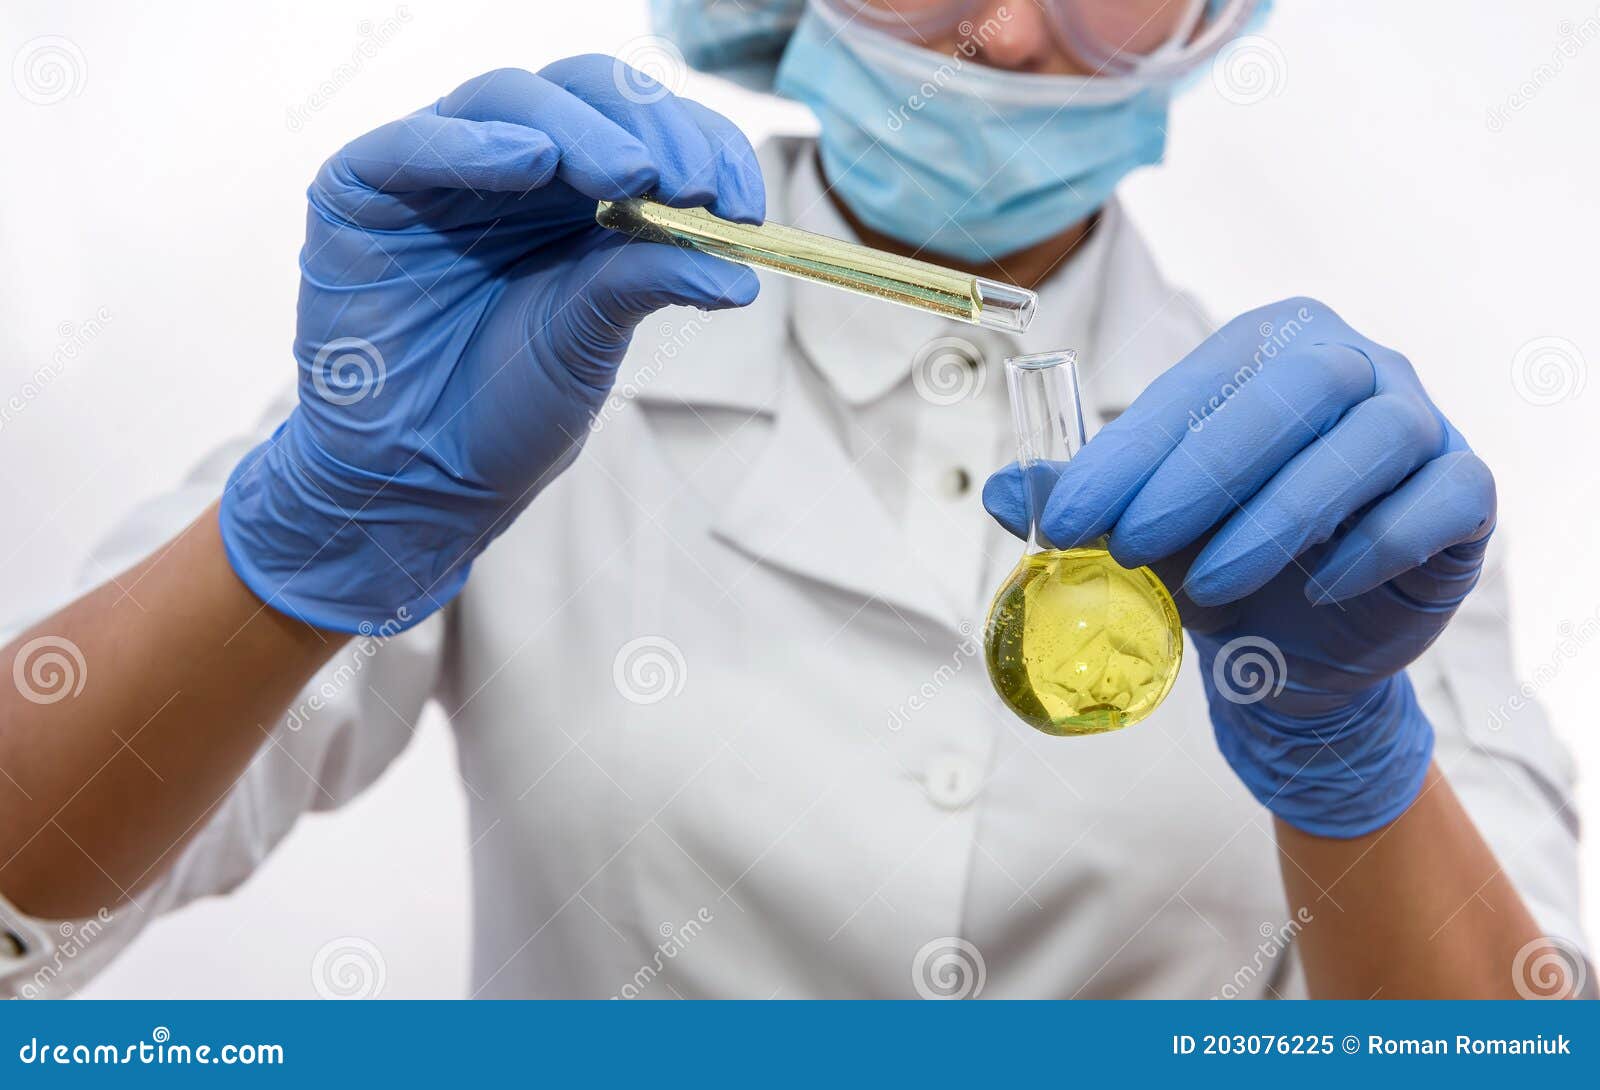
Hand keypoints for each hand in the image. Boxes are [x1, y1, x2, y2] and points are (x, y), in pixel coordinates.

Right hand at [220, 60, 763, 632]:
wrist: (420, 475)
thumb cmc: (505, 405)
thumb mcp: (594, 336)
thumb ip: (651, 279)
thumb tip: (742, 272)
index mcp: (575, 192)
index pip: (643, 128)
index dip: (699, 145)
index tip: (743, 204)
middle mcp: (510, 164)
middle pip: (583, 94)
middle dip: (649, 129)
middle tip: (693, 184)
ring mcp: (436, 169)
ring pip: (508, 99)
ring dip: (580, 130)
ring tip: (631, 175)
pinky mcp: (361, 189)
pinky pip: (411, 145)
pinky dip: (473, 145)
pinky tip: (532, 164)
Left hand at [984, 298, 1494, 836]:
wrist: (1297, 640)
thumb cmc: (1218, 556)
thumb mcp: (1143, 530)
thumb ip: (1080, 501)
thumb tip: (1004, 492)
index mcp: (1266, 346)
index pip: (1199, 384)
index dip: (1130, 452)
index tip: (1068, 518)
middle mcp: (1353, 365)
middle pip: (1294, 394)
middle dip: (1203, 472)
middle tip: (1130, 543)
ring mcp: (1421, 420)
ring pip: (1369, 443)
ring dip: (1281, 516)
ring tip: (1207, 584)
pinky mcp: (1466, 490)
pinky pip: (1441, 499)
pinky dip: (1379, 543)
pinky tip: (1320, 589)